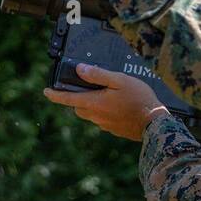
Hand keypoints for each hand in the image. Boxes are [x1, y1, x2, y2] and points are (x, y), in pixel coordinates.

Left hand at [44, 65, 169, 140]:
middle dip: (79, 98)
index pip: (68, 99)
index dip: (55, 95)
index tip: (46, 92)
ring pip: (91, 114)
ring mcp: (105, 125)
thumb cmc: (139, 99)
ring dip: (93, 105)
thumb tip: (80, 70)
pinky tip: (119, 107)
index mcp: (94, 103)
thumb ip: (99, 75)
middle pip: (79, 107)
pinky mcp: (113, 130)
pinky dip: (105, 112)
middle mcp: (96, 116)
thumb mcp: (120, 80)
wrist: (154, 124)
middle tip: (88, 88)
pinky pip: (103, 120)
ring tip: (109, 96)